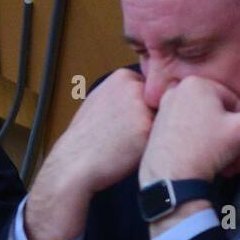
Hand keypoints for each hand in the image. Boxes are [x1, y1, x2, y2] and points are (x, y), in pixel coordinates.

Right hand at [24, 69, 152, 239]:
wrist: (74, 162)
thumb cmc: (86, 137)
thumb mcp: (100, 101)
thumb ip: (124, 93)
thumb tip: (147, 94)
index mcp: (122, 76)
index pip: (150, 88)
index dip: (143, 108)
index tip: (127, 120)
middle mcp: (135, 87)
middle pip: (160, 102)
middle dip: (151, 118)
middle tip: (128, 133)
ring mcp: (142, 107)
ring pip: (164, 119)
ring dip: (154, 132)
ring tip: (129, 143)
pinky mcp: (148, 129)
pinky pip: (163, 136)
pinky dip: (152, 146)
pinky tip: (132, 151)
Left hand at [139, 76, 239, 184]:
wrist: (170, 177)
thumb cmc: (206, 149)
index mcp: (197, 83)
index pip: (235, 102)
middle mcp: (176, 91)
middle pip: (219, 114)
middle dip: (236, 138)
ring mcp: (164, 108)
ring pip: (206, 125)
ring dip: (223, 145)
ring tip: (230, 164)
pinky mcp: (158, 126)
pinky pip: (190, 132)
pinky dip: (203, 146)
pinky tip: (212, 164)